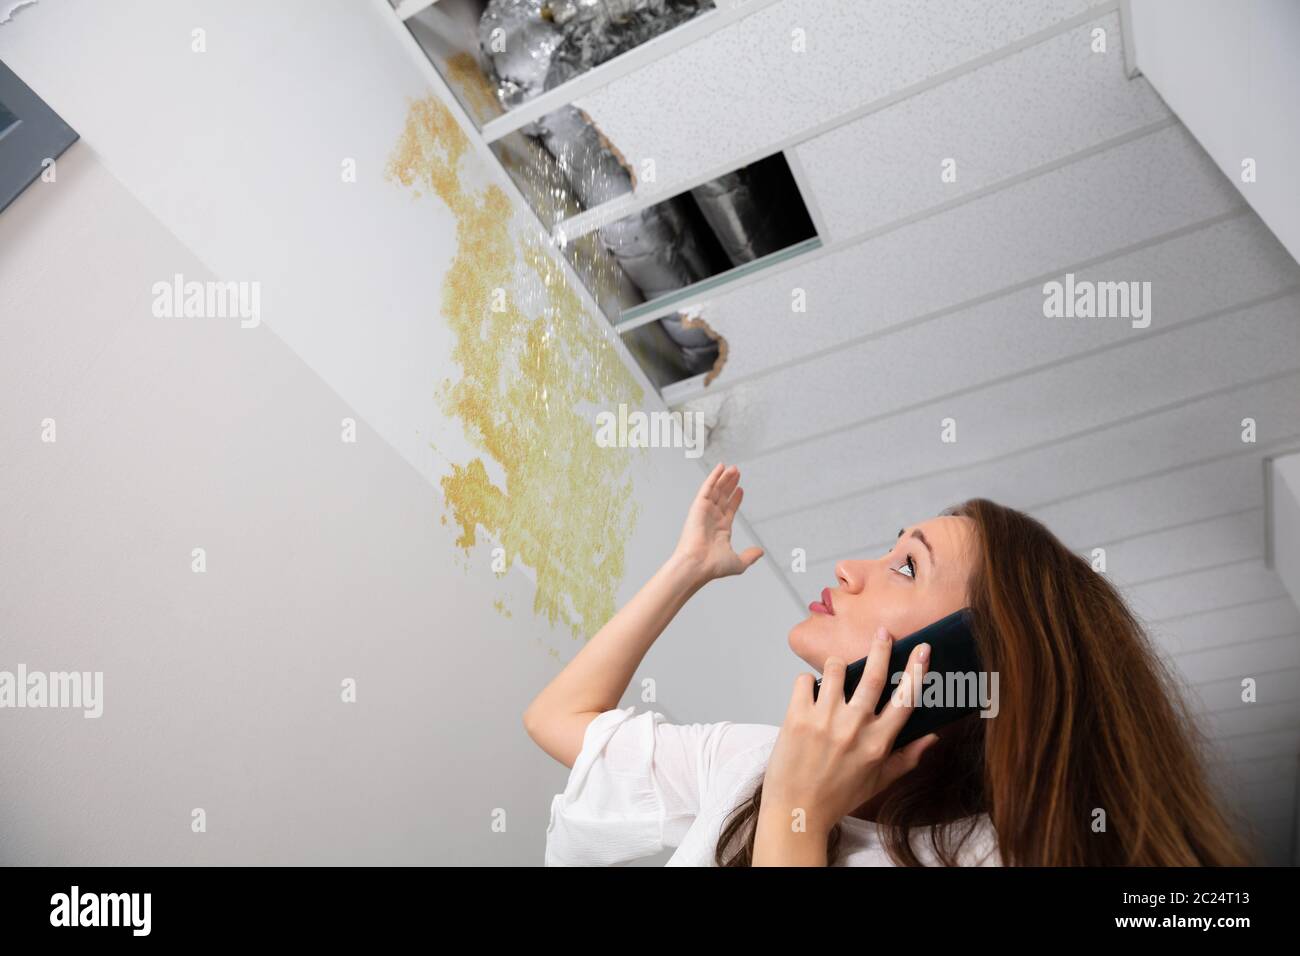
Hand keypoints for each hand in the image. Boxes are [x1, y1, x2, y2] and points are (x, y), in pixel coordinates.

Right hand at [670, 462, 763, 583]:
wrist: (698, 565)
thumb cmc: (713, 566)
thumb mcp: (738, 562)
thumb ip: (749, 556)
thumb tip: (760, 552)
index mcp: (721, 530)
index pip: (729, 509)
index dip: (736, 499)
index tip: (741, 489)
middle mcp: (712, 519)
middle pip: (723, 497)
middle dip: (730, 484)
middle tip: (737, 473)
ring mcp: (705, 511)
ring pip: (717, 490)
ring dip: (724, 478)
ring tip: (734, 468)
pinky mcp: (698, 506)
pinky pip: (707, 488)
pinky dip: (713, 476)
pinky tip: (721, 467)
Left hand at [759, 627, 940, 844]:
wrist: (796, 811)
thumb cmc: (837, 796)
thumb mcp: (879, 781)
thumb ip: (907, 757)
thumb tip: (932, 737)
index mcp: (878, 743)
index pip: (905, 700)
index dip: (916, 671)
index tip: (922, 650)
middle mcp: (854, 728)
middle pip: (873, 676)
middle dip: (881, 648)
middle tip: (883, 632)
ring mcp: (825, 720)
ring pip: (836, 670)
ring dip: (837, 667)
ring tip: (835, 677)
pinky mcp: (797, 717)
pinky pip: (804, 680)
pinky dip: (807, 682)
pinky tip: (808, 696)